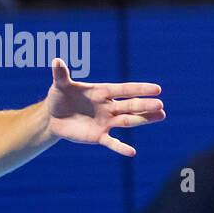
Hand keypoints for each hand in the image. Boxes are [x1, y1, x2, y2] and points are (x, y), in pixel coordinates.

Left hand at [45, 59, 164, 156]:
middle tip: (160, 105)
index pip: (124, 90)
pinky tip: (131, 152)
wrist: (52, 117)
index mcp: (102, 92)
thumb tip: (55, 60)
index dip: (139, 89)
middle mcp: (108, 106)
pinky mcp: (98, 136)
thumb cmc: (59, 97)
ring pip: (127, 121)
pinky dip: (120, 147)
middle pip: (130, 105)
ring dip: (143, 119)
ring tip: (160, 116)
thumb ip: (61, 74)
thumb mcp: (59, 85)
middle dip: (144, 105)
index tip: (156, 89)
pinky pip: (111, 142)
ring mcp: (105, 121)